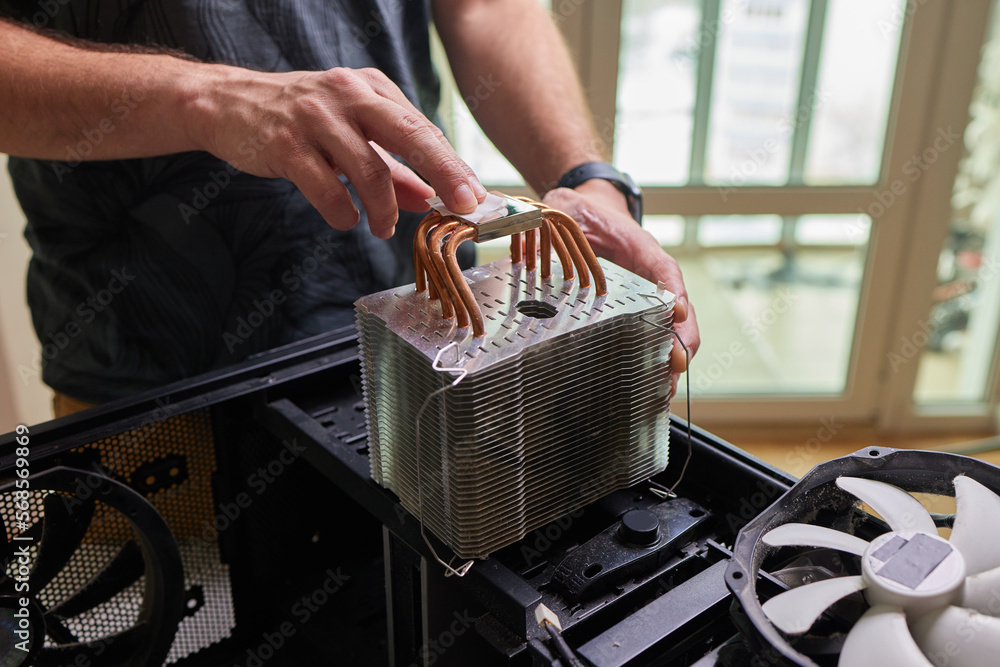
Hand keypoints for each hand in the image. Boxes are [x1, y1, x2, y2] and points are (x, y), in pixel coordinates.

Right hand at [187, 66, 486, 237]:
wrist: (226, 102)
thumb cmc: (297, 119)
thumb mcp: (350, 134)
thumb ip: (391, 167)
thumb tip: (427, 200)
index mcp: (370, 88)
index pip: (423, 128)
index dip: (452, 166)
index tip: (474, 197)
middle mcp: (347, 94)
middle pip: (409, 134)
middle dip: (442, 172)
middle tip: (460, 205)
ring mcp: (315, 117)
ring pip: (368, 170)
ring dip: (383, 209)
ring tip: (382, 228)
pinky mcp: (285, 144)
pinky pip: (327, 188)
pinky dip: (343, 212)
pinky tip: (346, 219)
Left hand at [542, 181, 699, 395]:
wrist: (590, 209)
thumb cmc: (583, 210)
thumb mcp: (568, 208)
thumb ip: (558, 218)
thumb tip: (537, 231)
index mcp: (641, 248)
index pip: (664, 270)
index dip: (675, 292)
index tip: (678, 315)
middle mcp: (651, 274)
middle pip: (677, 309)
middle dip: (679, 341)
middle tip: (673, 369)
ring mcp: (647, 294)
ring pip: (670, 329)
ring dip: (668, 359)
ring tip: (663, 391)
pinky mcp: (635, 309)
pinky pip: (652, 335)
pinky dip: (653, 359)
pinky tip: (648, 386)